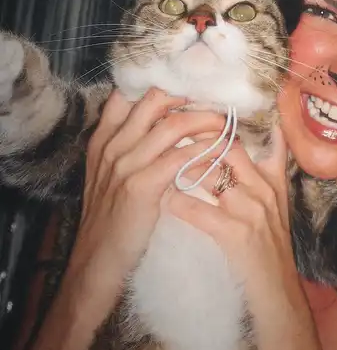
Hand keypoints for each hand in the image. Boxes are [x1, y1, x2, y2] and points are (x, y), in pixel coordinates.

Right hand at [64, 88, 230, 309]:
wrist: (95, 263)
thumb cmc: (112, 220)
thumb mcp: (112, 176)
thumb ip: (132, 148)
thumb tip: (168, 124)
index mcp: (104, 139)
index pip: (129, 94)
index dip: (162, 86)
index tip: (190, 86)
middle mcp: (113, 145)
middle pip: (154, 99)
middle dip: (190, 97)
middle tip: (215, 101)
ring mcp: (126, 164)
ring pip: (173, 124)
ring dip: (206, 120)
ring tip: (227, 123)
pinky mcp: (141, 186)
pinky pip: (180, 157)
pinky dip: (206, 149)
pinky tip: (223, 149)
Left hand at [168, 121, 296, 304]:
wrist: (279, 295)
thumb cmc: (272, 249)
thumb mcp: (279, 201)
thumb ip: (274, 165)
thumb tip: (276, 129)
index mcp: (272, 179)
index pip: (244, 140)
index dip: (216, 127)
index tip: (189, 120)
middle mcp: (263, 189)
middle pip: (225, 149)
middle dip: (194, 143)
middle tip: (165, 141)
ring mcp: (250, 210)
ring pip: (209, 175)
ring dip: (180, 170)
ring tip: (157, 167)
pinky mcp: (236, 234)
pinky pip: (198, 210)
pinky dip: (176, 203)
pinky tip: (161, 201)